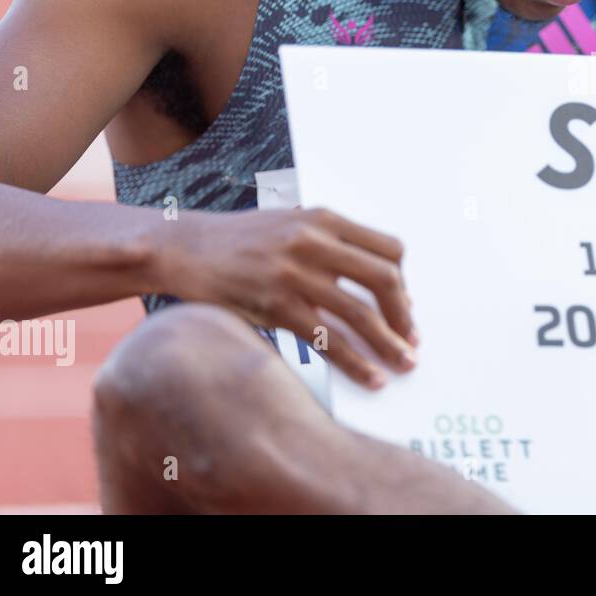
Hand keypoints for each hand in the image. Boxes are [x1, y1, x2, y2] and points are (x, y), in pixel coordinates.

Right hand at [155, 207, 416, 387]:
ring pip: (360, 314)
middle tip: (411, 339)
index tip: (406, 305)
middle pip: (383, 279)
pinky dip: (355, 362)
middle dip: (404, 315)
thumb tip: (377, 278)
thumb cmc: (241, 240)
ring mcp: (295, 274)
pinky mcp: (275, 305)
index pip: (388, 249)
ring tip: (403, 363)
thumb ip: (332, 242)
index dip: (404, 281)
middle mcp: (314, 242)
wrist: (184, 247)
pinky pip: (327, 339)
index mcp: (324, 219)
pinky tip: (370, 376)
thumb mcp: (292, 223)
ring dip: (388, 343)